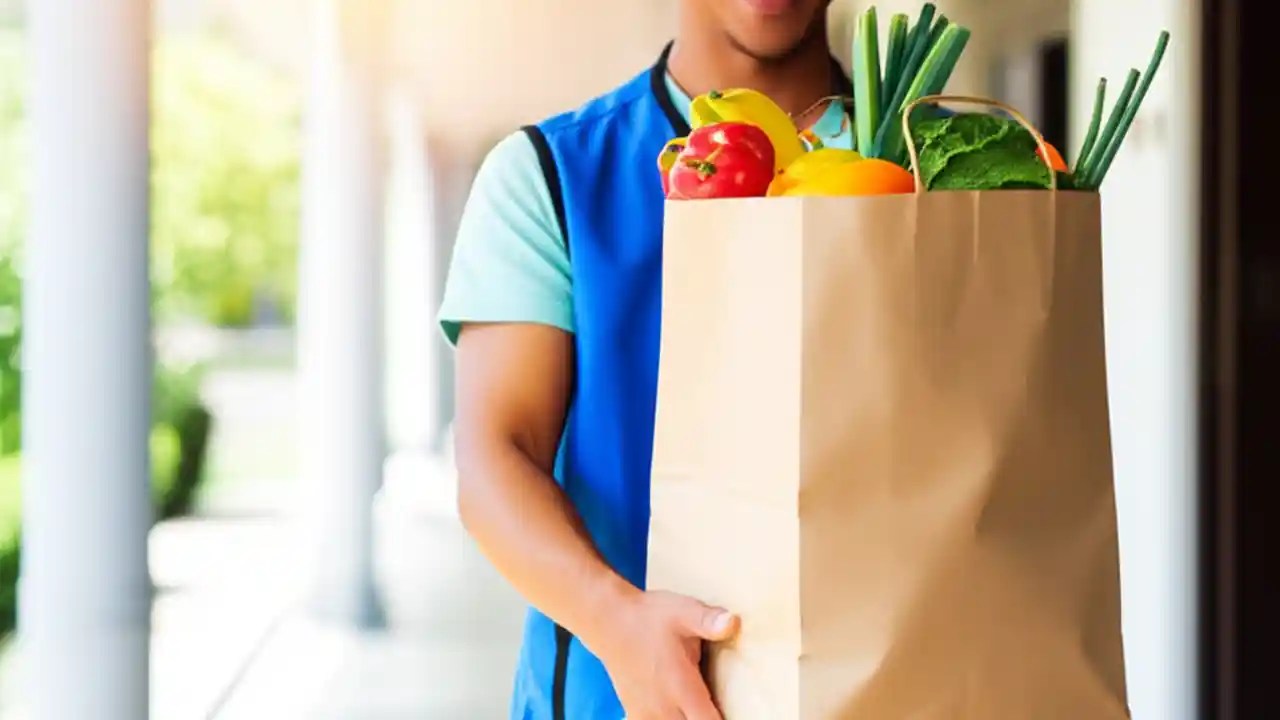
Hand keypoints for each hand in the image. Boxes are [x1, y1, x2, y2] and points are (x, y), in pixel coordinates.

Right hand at [591, 590, 739, 719]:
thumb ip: (708, 621)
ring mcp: (646, 713)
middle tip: (714, 703)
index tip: (737, 710)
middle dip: (706, 718)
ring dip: (686, 718)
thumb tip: (734, 622)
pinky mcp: (635, 713)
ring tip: (696, 704)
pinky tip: (674, 707)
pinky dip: (665, 717)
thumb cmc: (650, 616)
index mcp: (681, 688)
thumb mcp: (683, 612)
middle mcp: (663, 708)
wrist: (609, 620)